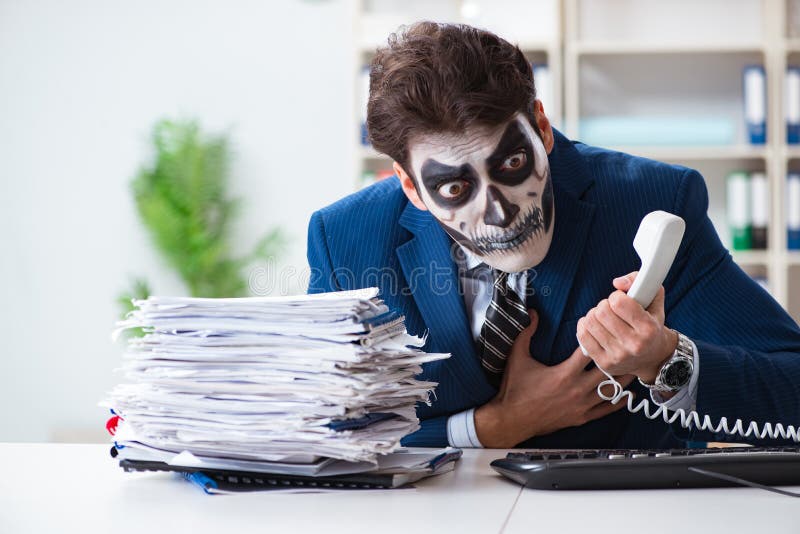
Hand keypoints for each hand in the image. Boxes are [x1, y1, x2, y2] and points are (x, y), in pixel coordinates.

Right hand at [474, 309, 633, 447]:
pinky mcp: (581, 418)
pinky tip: (628, 395)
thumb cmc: (514, 388)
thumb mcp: (517, 357)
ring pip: (611, 391)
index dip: (598, 339)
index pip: (590, 352)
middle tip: (627, 346)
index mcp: (564, 373)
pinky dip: (618, 402)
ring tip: (633, 367)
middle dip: (617, 357)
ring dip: (622, 379)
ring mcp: (581, 406)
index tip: (604, 329)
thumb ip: (526, 333)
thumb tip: (532, 313)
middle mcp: (577, 389)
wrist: (511, 419)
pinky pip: (606, 410)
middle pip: (607, 371)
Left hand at [576, 271, 677, 383]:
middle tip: (612, 309)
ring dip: (594, 315)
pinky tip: (595, 326)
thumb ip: (639, 281)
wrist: (652, 358)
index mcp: (649, 329)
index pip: (618, 302)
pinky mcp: (604, 363)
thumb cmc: (650, 323)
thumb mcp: (654, 300)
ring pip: (590, 322)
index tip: (621, 300)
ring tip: (605, 318)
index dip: (616, 296)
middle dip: (604, 305)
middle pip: (601, 312)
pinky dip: (585, 326)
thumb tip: (617, 283)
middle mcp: (634, 345)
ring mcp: (618, 356)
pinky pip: (582, 336)